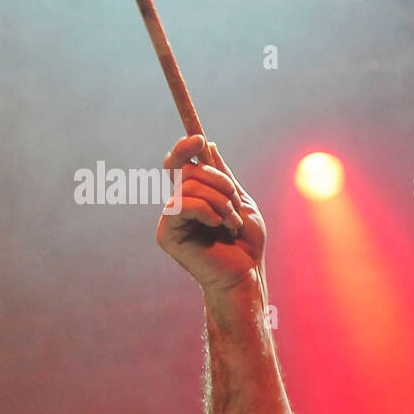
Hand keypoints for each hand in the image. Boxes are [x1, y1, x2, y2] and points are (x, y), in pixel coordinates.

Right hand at [156, 134, 265, 294]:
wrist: (246, 274)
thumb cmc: (247, 245)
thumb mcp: (240, 203)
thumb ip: (223, 177)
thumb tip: (208, 146)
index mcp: (195, 198)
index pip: (180, 165)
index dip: (184, 148)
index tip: (200, 138)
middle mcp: (178, 206)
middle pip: (187, 171)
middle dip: (219, 182)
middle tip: (235, 203)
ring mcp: (171, 220)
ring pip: (188, 187)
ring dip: (219, 201)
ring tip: (233, 223)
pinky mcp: (167, 234)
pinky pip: (182, 205)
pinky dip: (207, 211)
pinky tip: (219, 227)